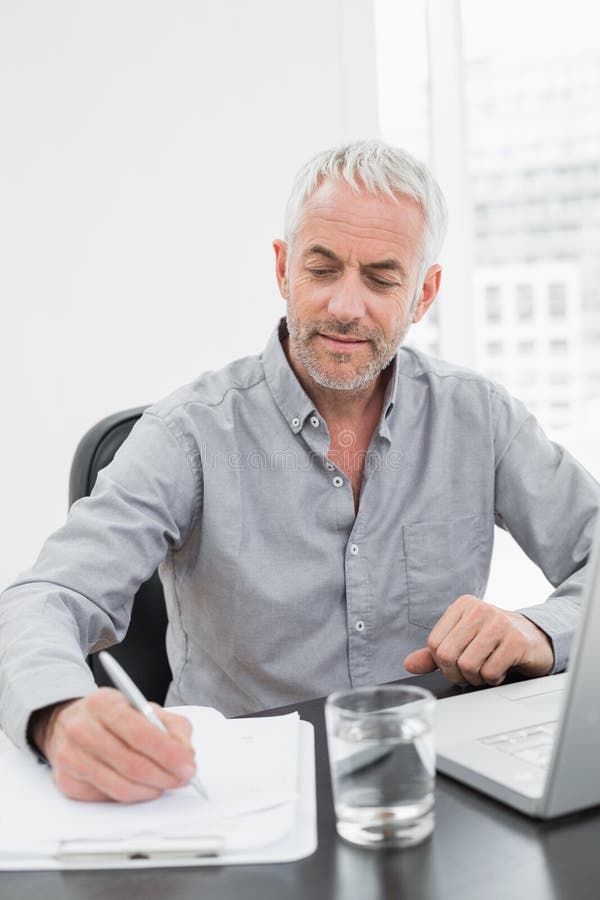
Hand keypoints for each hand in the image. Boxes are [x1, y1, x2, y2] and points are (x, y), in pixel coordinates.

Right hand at [30, 688, 196, 801]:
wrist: (70, 722)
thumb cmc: (113, 716)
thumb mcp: (144, 708)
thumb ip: (172, 726)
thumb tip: (186, 755)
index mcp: (104, 704)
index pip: (141, 734)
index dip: (168, 754)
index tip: (189, 766)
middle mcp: (82, 729)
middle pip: (131, 764)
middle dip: (165, 776)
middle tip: (183, 779)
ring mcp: (70, 757)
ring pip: (119, 787)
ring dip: (150, 790)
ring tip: (165, 785)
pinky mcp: (66, 781)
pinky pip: (106, 798)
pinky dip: (131, 796)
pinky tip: (141, 786)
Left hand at [403, 594, 553, 686]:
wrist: (535, 638)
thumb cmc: (495, 640)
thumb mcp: (463, 641)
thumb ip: (434, 653)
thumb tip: (409, 663)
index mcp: (463, 606)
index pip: (434, 643)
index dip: (442, 664)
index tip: (456, 664)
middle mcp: (480, 610)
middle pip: (447, 655)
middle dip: (457, 673)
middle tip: (471, 672)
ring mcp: (499, 623)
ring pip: (467, 665)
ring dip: (476, 677)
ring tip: (487, 668)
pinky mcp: (516, 641)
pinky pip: (490, 672)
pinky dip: (493, 679)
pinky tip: (501, 669)